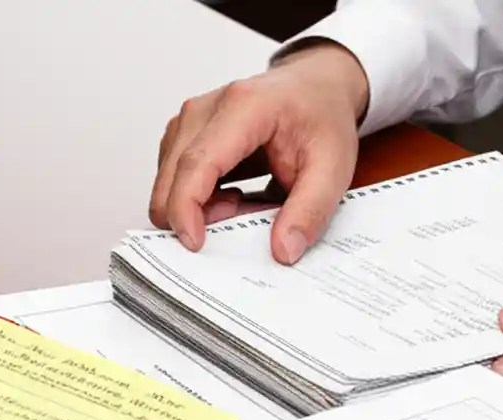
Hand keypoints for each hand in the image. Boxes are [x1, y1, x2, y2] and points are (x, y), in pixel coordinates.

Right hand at [149, 42, 368, 264]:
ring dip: (199, 207)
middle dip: (196, 215)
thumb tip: (283, 250)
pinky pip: (174, 178)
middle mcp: (206, 108)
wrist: (318, 86)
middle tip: (242, 218)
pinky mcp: (184, 132)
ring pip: (169, 182)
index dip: (187, 208)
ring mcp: (190, 119)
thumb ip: (310, 211)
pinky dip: (198, 199)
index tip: (195, 244)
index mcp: (244, 107)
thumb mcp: (333, 168)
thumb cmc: (322, 117)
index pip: (197, 163)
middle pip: (173, 176)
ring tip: (244, 201)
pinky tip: (232, 194)